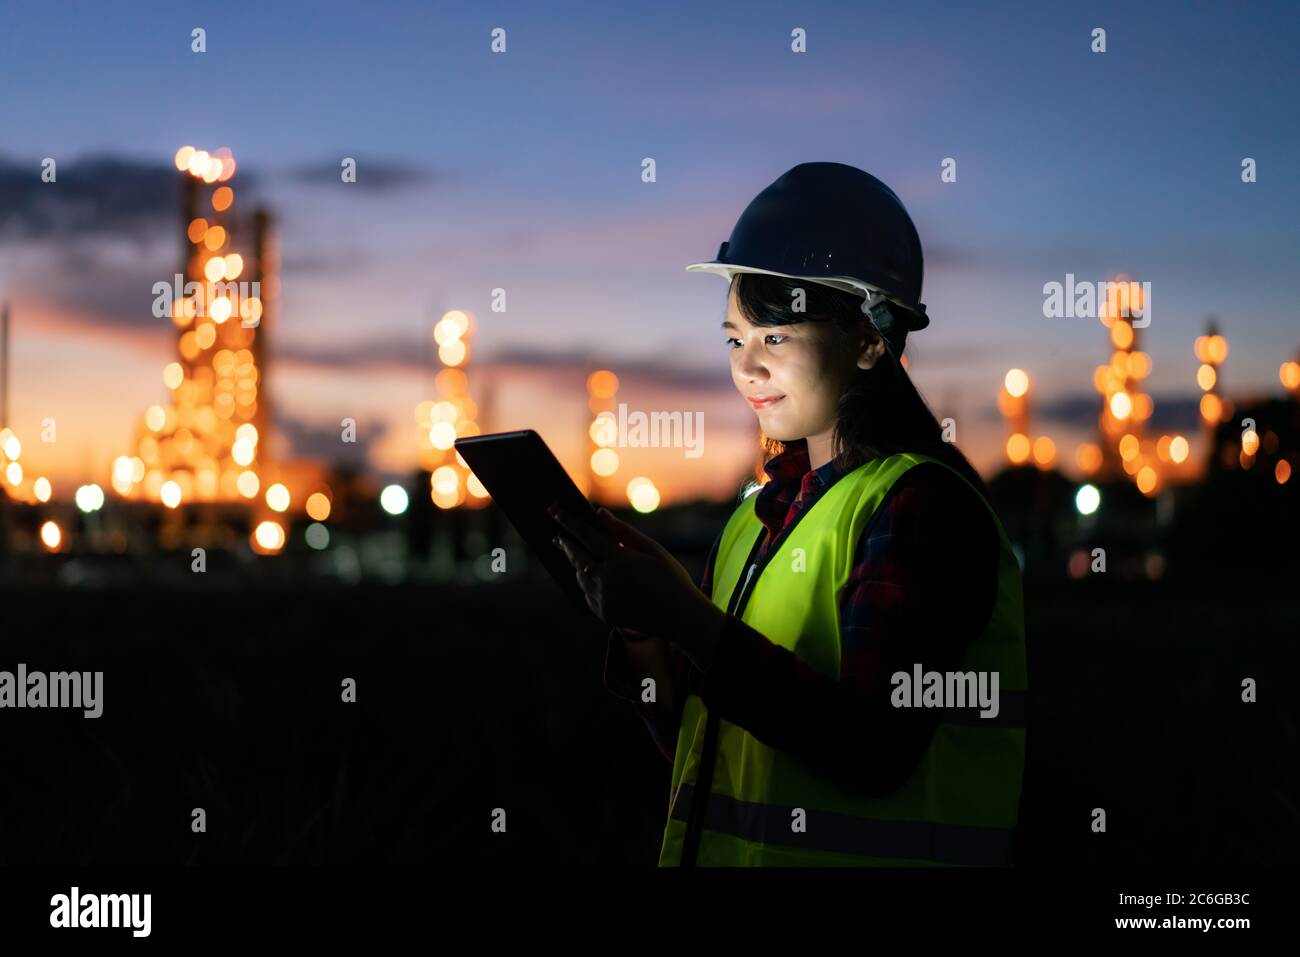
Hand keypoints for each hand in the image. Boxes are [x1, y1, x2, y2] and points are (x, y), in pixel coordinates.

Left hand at [550, 505, 726, 665]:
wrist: (681, 618)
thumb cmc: (670, 577)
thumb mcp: (651, 549)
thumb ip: (622, 531)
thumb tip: (599, 514)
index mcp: (620, 561)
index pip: (587, 536)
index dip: (568, 522)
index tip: (553, 510)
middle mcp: (607, 581)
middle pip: (578, 557)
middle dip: (566, 543)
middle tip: (556, 534)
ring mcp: (604, 600)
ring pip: (581, 577)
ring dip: (576, 564)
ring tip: (574, 552)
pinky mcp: (604, 614)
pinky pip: (588, 594)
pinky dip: (588, 583)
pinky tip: (591, 575)